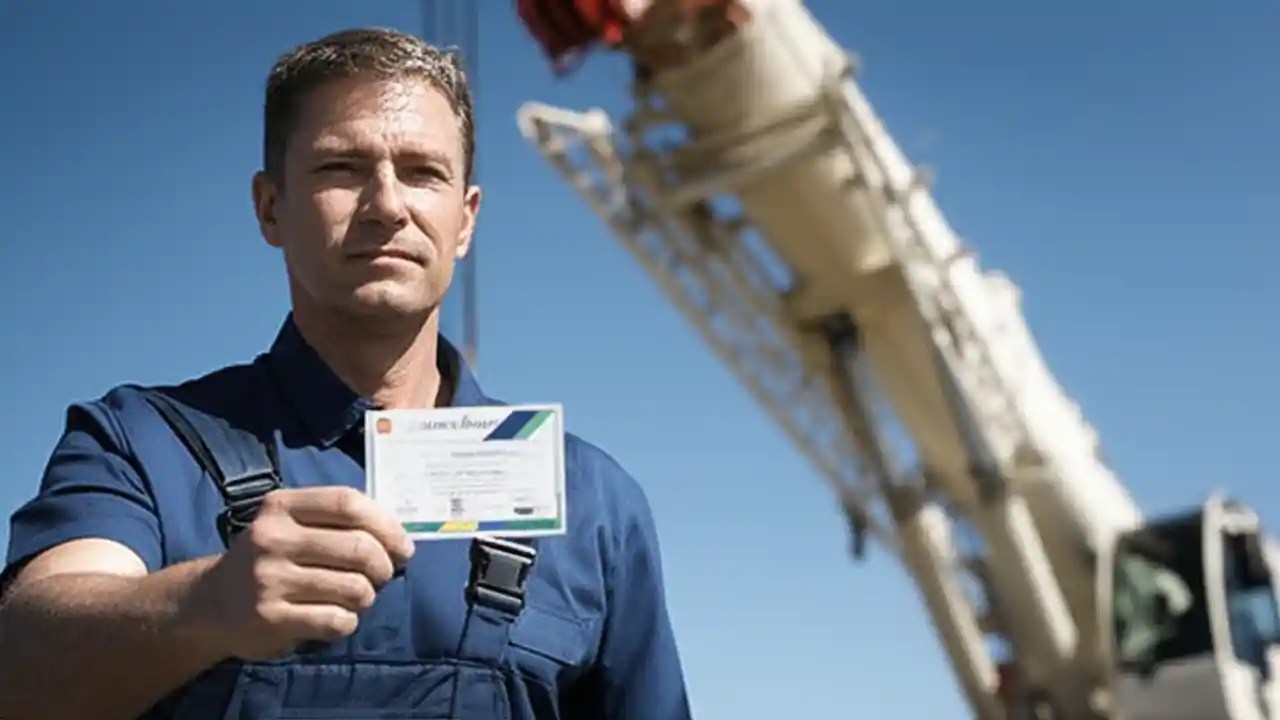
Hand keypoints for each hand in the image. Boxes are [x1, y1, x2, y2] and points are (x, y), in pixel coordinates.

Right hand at [189, 486, 415, 660]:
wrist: (209, 604)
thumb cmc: (270, 559)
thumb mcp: (291, 525)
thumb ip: (337, 521)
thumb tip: (400, 537)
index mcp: (281, 506)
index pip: (348, 504)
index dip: (387, 525)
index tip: (403, 546)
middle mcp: (271, 538)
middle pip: (358, 547)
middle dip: (383, 566)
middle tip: (382, 576)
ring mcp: (269, 579)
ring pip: (354, 588)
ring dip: (367, 596)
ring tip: (356, 598)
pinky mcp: (270, 618)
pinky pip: (336, 620)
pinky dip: (348, 622)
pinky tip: (335, 618)